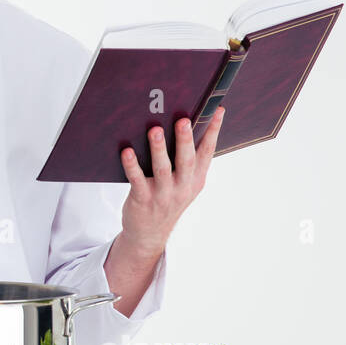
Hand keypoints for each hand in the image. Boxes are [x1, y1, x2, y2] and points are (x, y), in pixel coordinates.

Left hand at [118, 107, 224, 255]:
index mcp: (196, 178)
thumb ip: (186, 159)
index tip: (218, 110)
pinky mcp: (143, 200)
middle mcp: (183, 186)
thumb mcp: (184, 183)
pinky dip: (131, 165)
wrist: (149, 234)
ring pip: (162, 169)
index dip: (214, 131)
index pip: (207, 151)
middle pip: (186, 160)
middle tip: (183, 120)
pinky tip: (126, 151)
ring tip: (154, 130)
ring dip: (158, 149)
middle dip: (185, 139)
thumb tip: (184, 122)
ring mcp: (163, 195)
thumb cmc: (167, 198)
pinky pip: (137, 180)